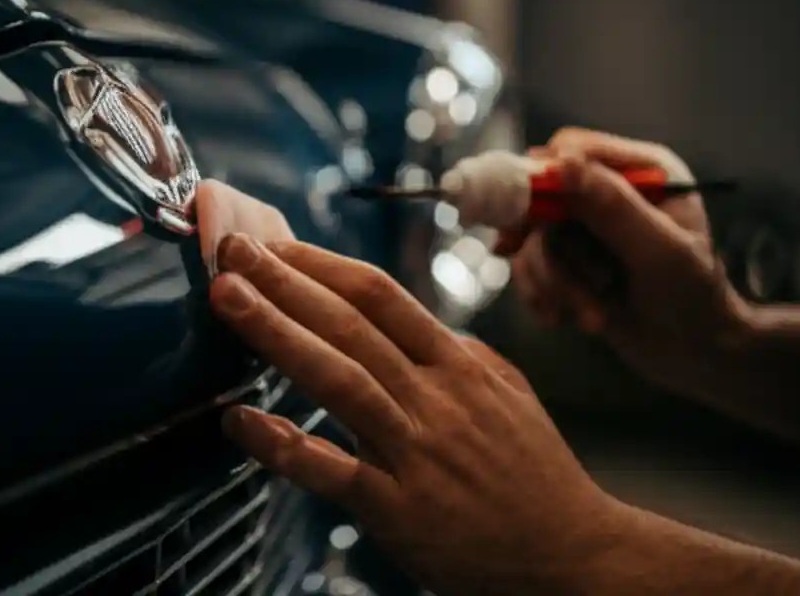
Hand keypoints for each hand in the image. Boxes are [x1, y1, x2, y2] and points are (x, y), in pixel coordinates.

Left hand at [209, 234, 622, 594]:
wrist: (572, 555)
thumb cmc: (536, 475)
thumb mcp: (510, 395)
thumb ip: (460, 355)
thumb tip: (416, 325)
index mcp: (460, 367)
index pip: (382, 297)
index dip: (324, 265)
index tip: (278, 245)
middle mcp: (436, 400)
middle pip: (351, 325)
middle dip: (285, 282)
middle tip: (232, 251)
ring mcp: (416, 454)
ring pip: (339, 379)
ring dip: (277, 333)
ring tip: (227, 298)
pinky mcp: (398, 511)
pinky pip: (330, 470)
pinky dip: (282, 443)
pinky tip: (240, 420)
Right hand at [505, 128, 749, 385]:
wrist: (697, 355)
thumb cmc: (694, 298)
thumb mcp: (659, 251)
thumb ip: (612, 206)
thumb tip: (561, 161)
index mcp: (642, 171)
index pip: (573, 148)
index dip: (544, 178)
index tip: (532, 220)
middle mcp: (609, 192)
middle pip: (542, 198)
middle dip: (551, 253)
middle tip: (566, 289)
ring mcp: (586, 228)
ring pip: (534, 240)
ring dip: (555, 284)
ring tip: (591, 319)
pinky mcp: (569, 262)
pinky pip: (530, 268)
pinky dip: (542, 297)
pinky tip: (565, 320)